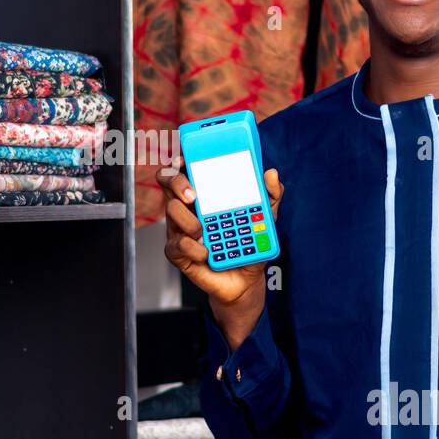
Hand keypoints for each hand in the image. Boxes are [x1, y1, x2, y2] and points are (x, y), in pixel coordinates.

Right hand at [157, 155, 283, 347]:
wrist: (245, 281)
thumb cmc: (249, 244)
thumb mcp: (266, 218)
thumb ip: (270, 196)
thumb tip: (271, 174)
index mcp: (204, 193)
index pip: (184, 167)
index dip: (179, 158)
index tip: (185, 157)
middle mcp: (187, 207)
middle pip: (167, 180)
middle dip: (177, 182)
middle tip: (194, 195)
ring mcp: (179, 228)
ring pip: (171, 210)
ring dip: (190, 220)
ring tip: (205, 232)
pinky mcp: (177, 252)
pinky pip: (177, 244)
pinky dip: (194, 249)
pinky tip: (206, 254)